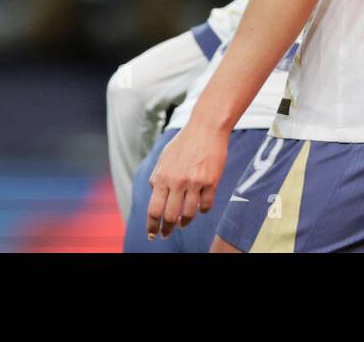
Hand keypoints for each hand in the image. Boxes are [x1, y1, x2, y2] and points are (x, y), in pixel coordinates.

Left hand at [146, 120, 228, 238]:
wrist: (206, 128)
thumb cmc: (184, 142)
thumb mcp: (164, 157)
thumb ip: (157, 174)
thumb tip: (152, 190)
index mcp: (162, 176)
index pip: (154, 209)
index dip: (152, 226)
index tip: (152, 235)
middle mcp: (177, 182)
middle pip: (170, 216)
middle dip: (167, 229)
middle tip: (167, 234)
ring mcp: (195, 183)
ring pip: (189, 214)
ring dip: (185, 222)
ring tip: (183, 223)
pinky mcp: (211, 182)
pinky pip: (206, 206)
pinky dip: (202, 210)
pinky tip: (200, 209)